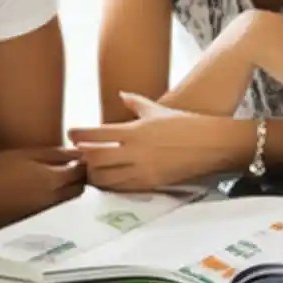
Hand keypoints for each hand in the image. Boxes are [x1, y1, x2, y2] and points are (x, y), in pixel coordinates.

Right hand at [0, 146, 84, 229]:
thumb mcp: (23, 153)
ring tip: (55, 175)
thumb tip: (78, 154)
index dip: (84, 161)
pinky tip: (42, 188)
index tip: (79, 153)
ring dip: (68, 188)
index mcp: (53, 180)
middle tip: (70, 163)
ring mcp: (44, 213)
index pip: (83, 172)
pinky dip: (55, 198)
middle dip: (79, 177)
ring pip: (68, 200)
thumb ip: (54, 154)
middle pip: (79, 189)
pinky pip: (54, 208)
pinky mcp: (33, 220)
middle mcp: (54, 200)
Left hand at [69, 94, 228, 191]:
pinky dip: (110, 184)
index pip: (97, 134)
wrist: (210, 144)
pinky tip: (107, 180)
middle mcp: (135, 151)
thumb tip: (121, 94)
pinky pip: (121, 187)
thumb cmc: (186, 124)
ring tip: (90, 169)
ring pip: (104, 177)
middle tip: (77, 153)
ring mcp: (141, 169)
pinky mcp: (150, 183)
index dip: (79, 135)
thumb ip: (136, 103)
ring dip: (93, 173)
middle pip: (95, 157)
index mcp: (135, 130)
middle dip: (83, 156)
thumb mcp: (159, 110)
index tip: (71, 134)